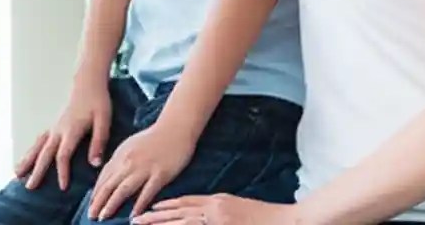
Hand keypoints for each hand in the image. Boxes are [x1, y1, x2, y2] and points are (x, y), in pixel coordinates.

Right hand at [15, 78, 111, 190]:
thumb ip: (98, 142)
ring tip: (16, 174)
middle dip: (37, 171)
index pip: (63, 155)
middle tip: (29, 187)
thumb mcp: (103, 121)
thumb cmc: (97, 101)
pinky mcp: (53, 126)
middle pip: (44, 153)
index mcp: (71, 130)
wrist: (87, 83)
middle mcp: (58, 130)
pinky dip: (30, 151)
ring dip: (27, 160)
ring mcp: (53, 127)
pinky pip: (38, 140)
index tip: (62, 187)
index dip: (62, 171)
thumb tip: (94, 164)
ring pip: (37, 146)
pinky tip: (26, 159)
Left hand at [87, 125, 194, 219]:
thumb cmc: (154, 137)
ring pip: (124, 189)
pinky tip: (133, 215)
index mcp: (121, 155)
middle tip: (91, 215)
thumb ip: (120, 161)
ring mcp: (145, 168)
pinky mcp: (160, 174)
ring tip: (104, 217)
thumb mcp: (130, 145)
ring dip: (112, 204)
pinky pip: (147, 192)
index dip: (96, 192)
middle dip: (98, 202)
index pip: (104, 177)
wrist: (176, 127)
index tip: (90, 205)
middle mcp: (129, 162)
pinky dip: (139, 204)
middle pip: (109, 185)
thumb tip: (109, 177)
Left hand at [131, 194, 297, 224]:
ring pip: (184, 223)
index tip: (150, 208)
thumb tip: (207, 216)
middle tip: (135, 220)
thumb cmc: (266, 218)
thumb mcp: (238, 209)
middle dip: (156, 216)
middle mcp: (215, 208)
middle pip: (179, 211)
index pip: (186, 202)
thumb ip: (221, 212)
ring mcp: (219, 220)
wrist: (289, 220)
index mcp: (218, 201)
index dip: (167, 205)